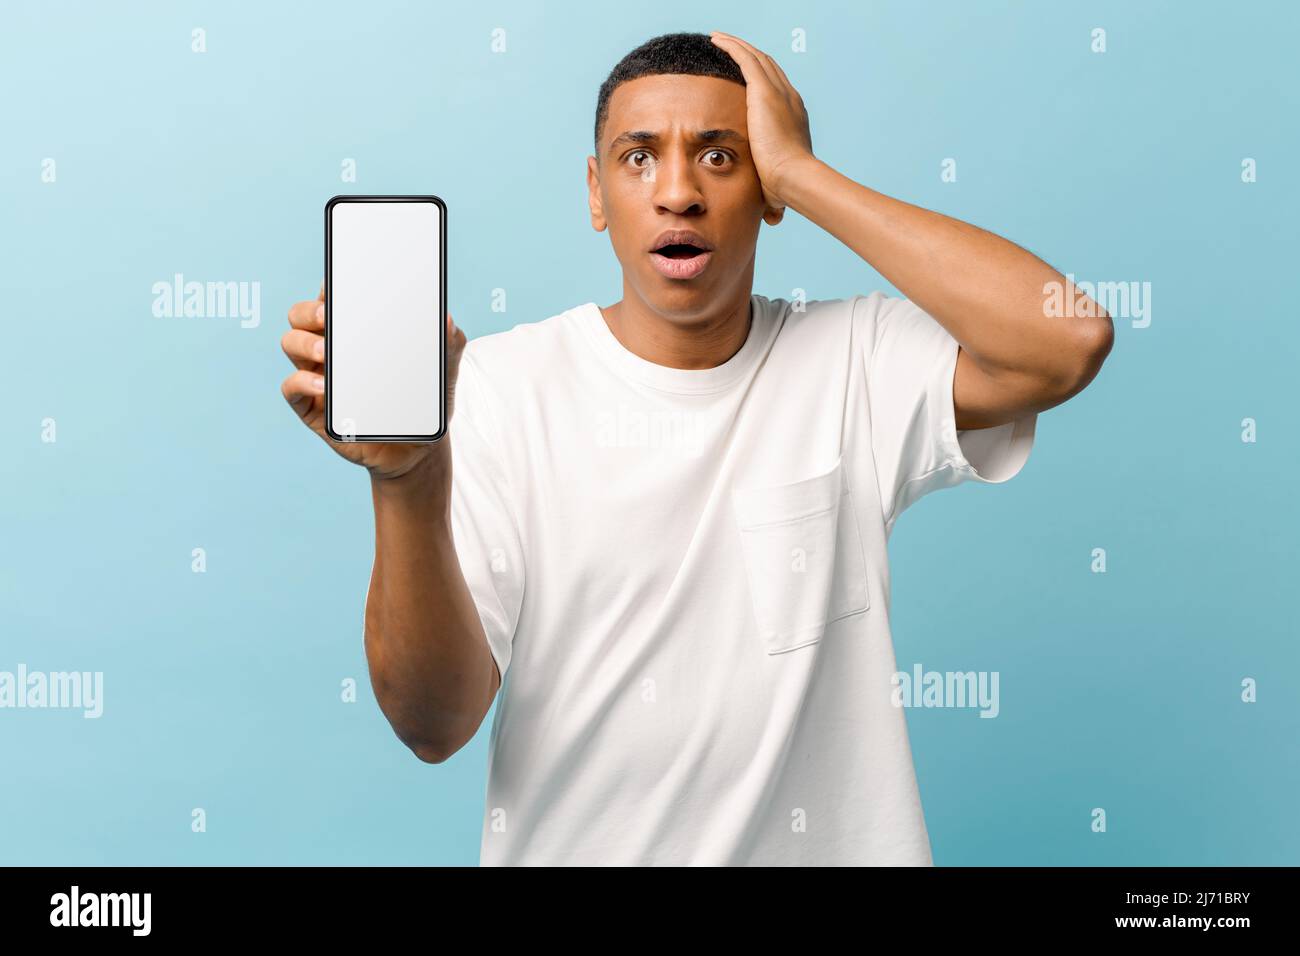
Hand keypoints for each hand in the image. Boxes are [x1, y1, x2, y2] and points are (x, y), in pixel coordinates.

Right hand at [280, 281, 467, 480]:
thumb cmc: (422, 404)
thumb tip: (448, 320)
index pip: (334, 299)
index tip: (335, 279)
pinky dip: (302, 382)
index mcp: (355, 332)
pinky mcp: (312, 408)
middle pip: (300, 315)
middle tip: (328, 315)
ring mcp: (317, 376)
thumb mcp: (443, 374)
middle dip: (308, 310)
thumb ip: (449, 346)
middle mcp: (329, 349)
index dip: (329, 285)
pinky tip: (324, 386)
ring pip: (291, 344)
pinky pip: (291, 388)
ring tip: (327, 353)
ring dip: (304, 343)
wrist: (417, 449)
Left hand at [709, 31, 813, 212]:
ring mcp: (778, 92)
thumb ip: (775, 198)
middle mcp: (789, 98)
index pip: (776, 90)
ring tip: (718, 39)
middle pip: (767, 67)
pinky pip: (746, 58)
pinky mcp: (765, 91)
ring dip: (737, 46)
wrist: (794, 178)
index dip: (762, 79)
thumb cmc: (789, 188)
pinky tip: (716, 40)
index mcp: (793, 116)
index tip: (746, 78)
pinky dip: (731, 46)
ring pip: (756, 58)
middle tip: (729, 49)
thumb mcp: (779, 189)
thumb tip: (774, 219)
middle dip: (749, 56)